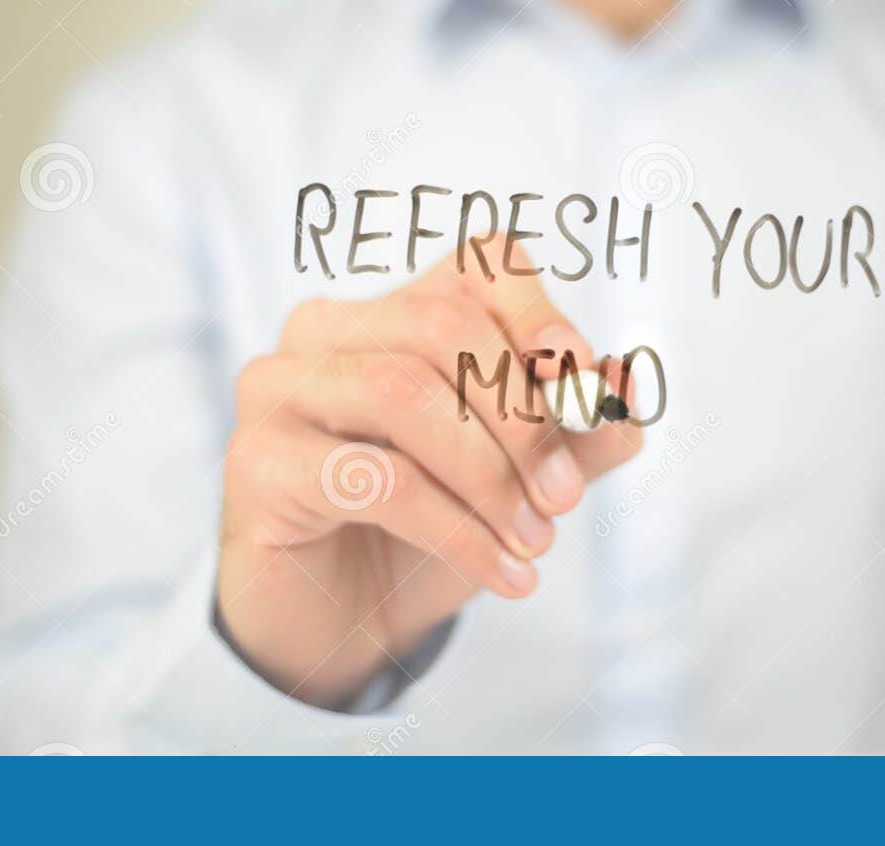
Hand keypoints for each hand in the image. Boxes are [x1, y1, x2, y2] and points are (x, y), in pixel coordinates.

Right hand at [215, 238, 642, 708]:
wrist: (338, 620)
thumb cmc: (425, 532)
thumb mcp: (518, 482)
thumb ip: (573, 436)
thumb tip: (627, 388)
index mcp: (395, 311)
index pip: (478, 264)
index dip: (538, 312)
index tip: (583, 381)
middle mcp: (326, 330)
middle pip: (442, 327)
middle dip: (522, 415)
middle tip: (564, 498)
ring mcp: (279, 387)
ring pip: (402, 392)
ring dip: (488, 476)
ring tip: (533, 539)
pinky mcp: (257, 461)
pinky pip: (375, 479)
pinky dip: (456, 530)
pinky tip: (501, 572)